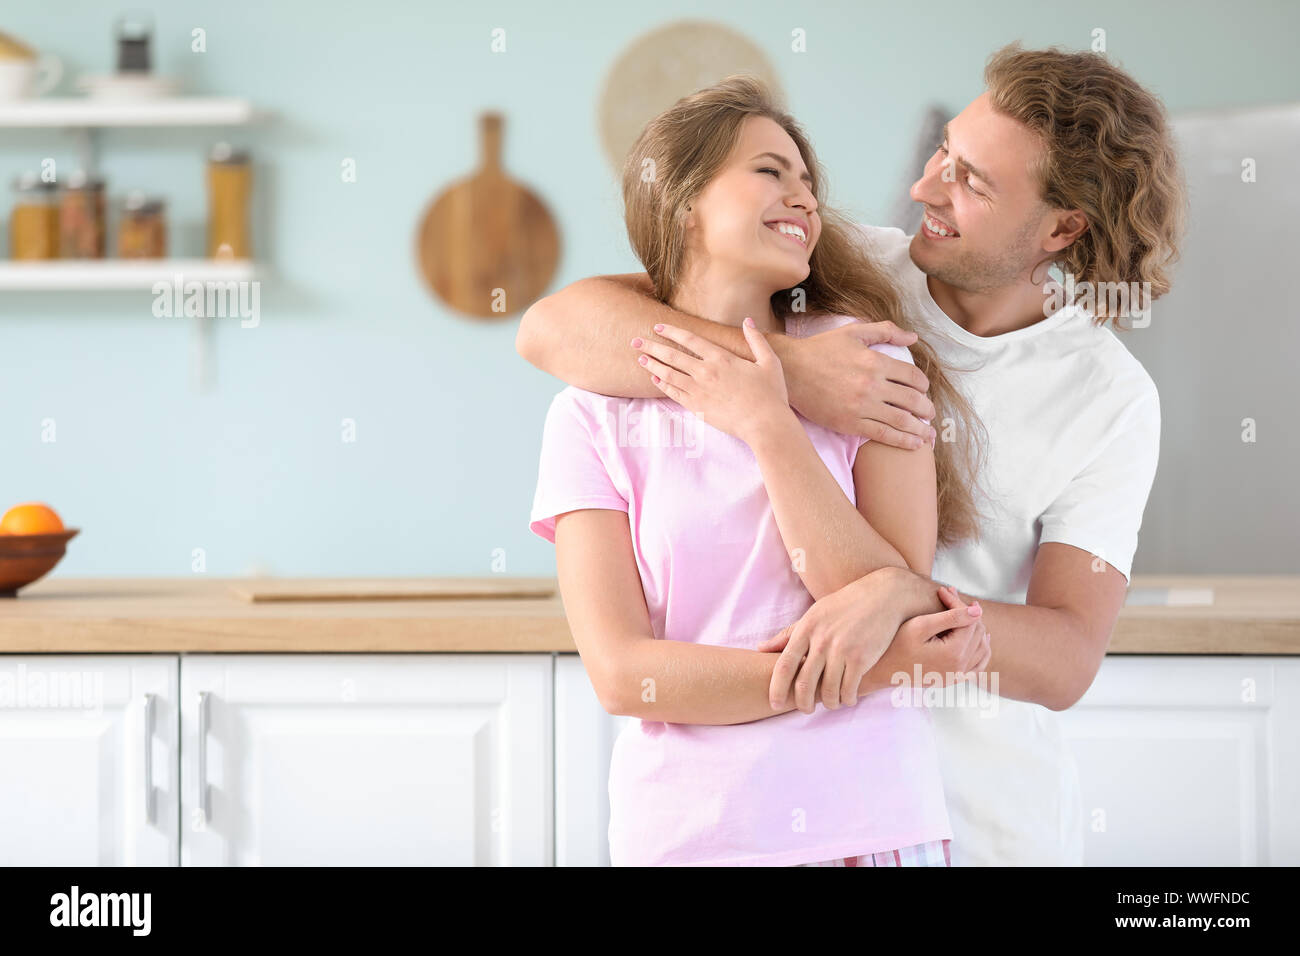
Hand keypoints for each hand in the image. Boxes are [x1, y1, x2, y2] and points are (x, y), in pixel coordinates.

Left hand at [632, 319, 792, 444]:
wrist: (765, 424)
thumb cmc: (771, 394)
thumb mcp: (769, 362)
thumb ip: (756, 339)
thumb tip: (748, 321)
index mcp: (722, 358)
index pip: (690, 340)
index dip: (672, 331)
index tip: (658, 327)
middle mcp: (706, 372)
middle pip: (672, 356)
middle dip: (652, 347)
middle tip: (635, 341)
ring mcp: (699, 391)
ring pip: (669, 374)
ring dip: (653, 365)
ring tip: (640, 359)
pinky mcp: (697, 408)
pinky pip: (674, 394)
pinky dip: (663, 385)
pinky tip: (655, 379)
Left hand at [756, 569, 906, 713]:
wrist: (883, 595)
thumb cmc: (844, 606)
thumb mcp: (813, 614)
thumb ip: (788, 635)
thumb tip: (760, 648)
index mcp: (806, 629)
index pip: (784, 666)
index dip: (776, 689)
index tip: (774, 704)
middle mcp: (822, 641)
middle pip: (804, 684)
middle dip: (803, 703)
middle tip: (806, 710)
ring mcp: (842, 650)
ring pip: (828, 691)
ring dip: (829, 703)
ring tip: (831, 703)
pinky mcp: (862, 658)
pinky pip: (850, 689)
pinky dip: (848, 698)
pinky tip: (849, 697)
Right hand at [776, 320, 936, 448]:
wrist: (790, 370)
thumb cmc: (820, 349)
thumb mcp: (853, 332)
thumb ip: (885, 330)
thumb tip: (913, 338)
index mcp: (875, 361)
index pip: (913, 376)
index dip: (923, 385)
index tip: (923, 391)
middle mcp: (871, 385)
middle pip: (912, 400)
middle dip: (927, 409)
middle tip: (930, 414)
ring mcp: (861, 406)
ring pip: (901, 421)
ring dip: (920, 429)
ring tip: (928, 434)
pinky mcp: (849, 423)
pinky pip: (883, 435)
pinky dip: (903, 441)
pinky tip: (913, 444)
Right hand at [872, 585, 990, 696]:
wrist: (881, 671)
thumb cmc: (895, 645)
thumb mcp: (920, 626)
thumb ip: (951, 616)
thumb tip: (977, 610)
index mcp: (954, 653)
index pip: (970, 620)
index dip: (958, 602)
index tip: (942, 590)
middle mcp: (960, 668)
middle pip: (978, 632)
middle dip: (966, 612)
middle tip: (949, 596)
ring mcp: (958, 677)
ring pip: (983, 648)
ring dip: (976, 628)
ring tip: (962, 613)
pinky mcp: (954, 680)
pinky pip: (978, 666)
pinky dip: (981, 650)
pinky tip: (975, 638)